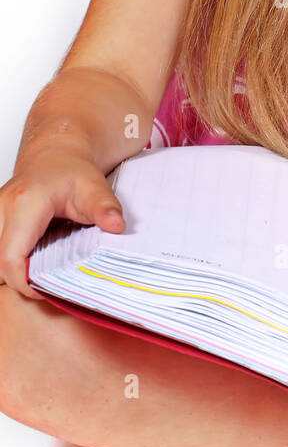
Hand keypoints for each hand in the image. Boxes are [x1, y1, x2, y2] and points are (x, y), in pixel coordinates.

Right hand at [0, 143, 126, 297]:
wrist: (55, 155)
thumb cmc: (72, 171)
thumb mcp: (94, 187)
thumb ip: (105, 207)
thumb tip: (116, 226)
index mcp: (24, 204)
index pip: (11, 258)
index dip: (25, 283)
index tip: (47, 290)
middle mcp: (1, 209)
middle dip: (19, 281)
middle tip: (48, 284)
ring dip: (13, 272)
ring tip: (41, 272)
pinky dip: (10, 264)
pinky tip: (32, 262)